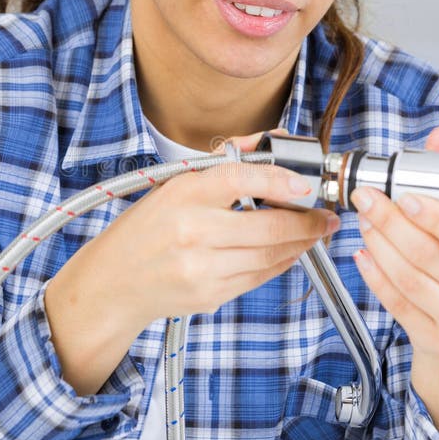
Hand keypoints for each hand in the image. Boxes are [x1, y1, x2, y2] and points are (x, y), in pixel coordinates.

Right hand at [44, 126, 337, 394]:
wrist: (114, 281)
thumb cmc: (146, 229)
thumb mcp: (174, 187)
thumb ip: (221, 165)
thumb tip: (266, 145)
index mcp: (182, 194)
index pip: (238, 178)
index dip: (279, 179)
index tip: (305, 185)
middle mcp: (191, 230)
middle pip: (267, 227)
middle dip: (307, 222)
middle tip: (324, 216)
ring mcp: (200, 267)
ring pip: (270, 256)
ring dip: (301, 244)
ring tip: (314, 233)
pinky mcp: (208, 294)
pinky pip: (258, 277)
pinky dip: (281, 263)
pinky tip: (289, 252)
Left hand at [350, 126, 438, 439]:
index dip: (434, 217)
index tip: (406, 197)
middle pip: (429, 256)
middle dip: (391, 224)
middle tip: (367, 201)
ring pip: (410, 279)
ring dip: (380, 245)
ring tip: (364, 222)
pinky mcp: (433, 339)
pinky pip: (399, 305)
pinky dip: (376, 277)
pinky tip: (363, 255)